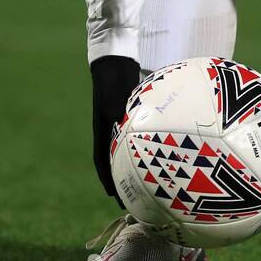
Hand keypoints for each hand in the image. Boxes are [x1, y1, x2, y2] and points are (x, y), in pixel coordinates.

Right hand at [91, 55, 139, 201]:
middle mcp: (110, 130)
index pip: (102, 162)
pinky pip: (138, 137)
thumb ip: (118, 117)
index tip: (115, 197)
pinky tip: (159, 154)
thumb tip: (128, 135)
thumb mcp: (114, 101)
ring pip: (127, 149)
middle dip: (123, 178)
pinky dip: (145, 148)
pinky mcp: (132, 115)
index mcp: (103, 131)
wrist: (115, 62)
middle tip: (135, 196)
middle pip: (115, 159)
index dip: (108, 181)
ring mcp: (121, 124)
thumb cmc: (113, 81)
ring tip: (148, 181)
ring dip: (135, 165)